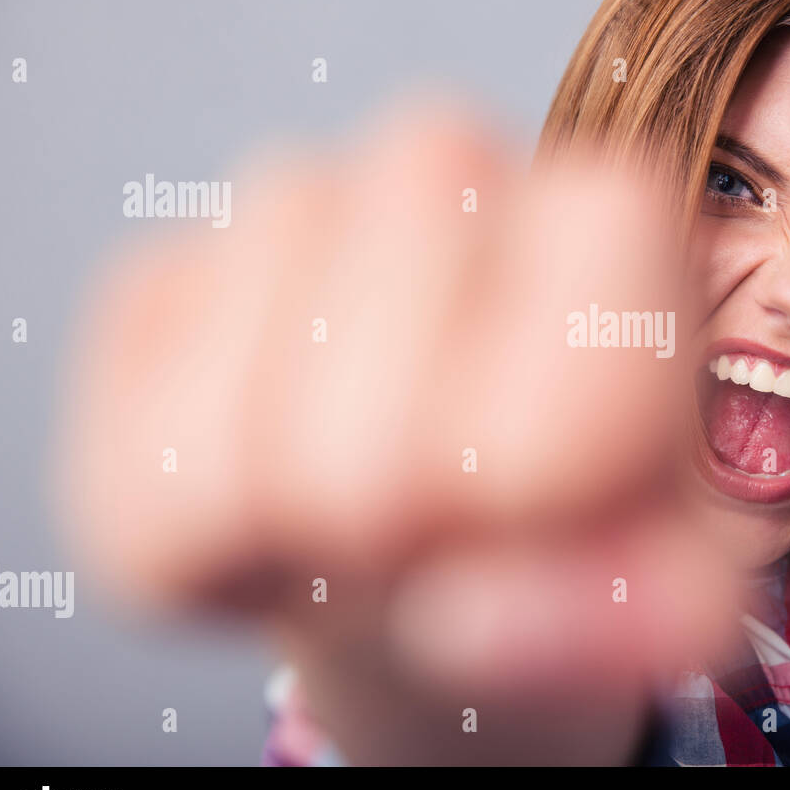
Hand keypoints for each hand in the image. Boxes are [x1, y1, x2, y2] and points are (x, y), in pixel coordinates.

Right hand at [53, 91, 738, 763]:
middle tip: (433, 518)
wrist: (442, 521)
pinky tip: (269, 498)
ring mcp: (287, 207)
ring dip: (292, 535)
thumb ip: (634, 617)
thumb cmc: (565, 529)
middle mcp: (446, 163)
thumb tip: (473, 626)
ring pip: (235, 438)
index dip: (544, 487)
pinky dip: (195, 547)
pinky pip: (138, 467)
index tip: (549, 501)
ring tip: (358, 513)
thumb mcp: (651, 587)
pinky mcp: (158, 283)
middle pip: (373, 430)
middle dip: (400, 531)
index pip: (570, 379)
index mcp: (607, 220)